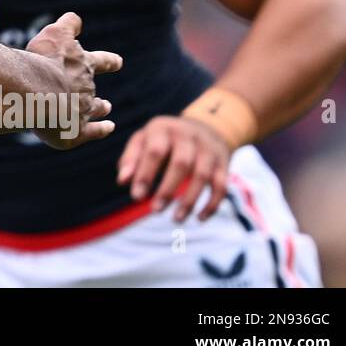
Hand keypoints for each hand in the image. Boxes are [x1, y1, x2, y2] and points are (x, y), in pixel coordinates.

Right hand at [24, 12, 121, 149]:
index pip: (101, 61)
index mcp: (83, 64)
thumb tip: (76, 19)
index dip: (109, 61)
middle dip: (95, 91)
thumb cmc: (42, 61)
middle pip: (93, 88)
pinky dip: (102, 129)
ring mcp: (83, 110)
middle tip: (106, 95)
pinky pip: (93, 131)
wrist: (36, 92)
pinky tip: (108, 128)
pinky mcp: (75, 132)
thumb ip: (68, 24)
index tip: (118, 62)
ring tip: (106, 108)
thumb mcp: (54, 34)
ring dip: (101, 108)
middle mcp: (87, 87)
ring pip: (96, 109)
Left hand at [117, 115, 231, 221]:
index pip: (155, 151)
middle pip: (181, 163)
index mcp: (163, 129)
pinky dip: (212, 204)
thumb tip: (122, 182)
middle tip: (155, 210)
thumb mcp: (144, 140)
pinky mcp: (223, 163)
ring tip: (176, 219)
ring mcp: (208, 149)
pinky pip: (221, 185)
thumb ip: (131, 159)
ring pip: (202, 176)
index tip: (136, 197)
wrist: (205, 125)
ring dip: (189, 200)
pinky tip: (200, 218)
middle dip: (168, 189)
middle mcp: (188, 136)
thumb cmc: (164, 139)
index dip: (145, 174)